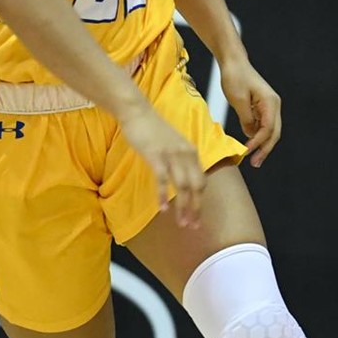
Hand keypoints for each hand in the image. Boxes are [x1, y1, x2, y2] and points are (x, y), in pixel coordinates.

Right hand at [119, 107, 207, 227]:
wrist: (136, 111)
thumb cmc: (151, 129)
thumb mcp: (172, 145)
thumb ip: (179, 161)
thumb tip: (182, 180)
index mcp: (192, 153)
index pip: (201, 181)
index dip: (200, 201)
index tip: (197, 218)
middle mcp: (186, 154)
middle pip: (196, 187)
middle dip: (195, 208)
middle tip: (192, 226)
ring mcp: (172, 155)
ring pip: (183, 186)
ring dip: (183, 207)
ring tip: (181, 223)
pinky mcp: (156, 155)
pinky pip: (163, 179)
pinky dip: (164, 195)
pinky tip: (163, 209)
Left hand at [219, 56, 281, 166]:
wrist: (233, 62)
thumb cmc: (235, 77)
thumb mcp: (238, 100)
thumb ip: (246, 119)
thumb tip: (251, 135)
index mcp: (271, 102)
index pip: (268, 128)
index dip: (258, 143)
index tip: (246, 152)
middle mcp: (274, 105)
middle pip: (274, 133)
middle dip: (265, 149)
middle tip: (255, 163)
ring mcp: (270, 106)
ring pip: (270, 130)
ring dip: (262, 144)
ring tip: (253, 158)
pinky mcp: (262, 106)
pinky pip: (263, 124)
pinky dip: (258, 135)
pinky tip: (251, 144)